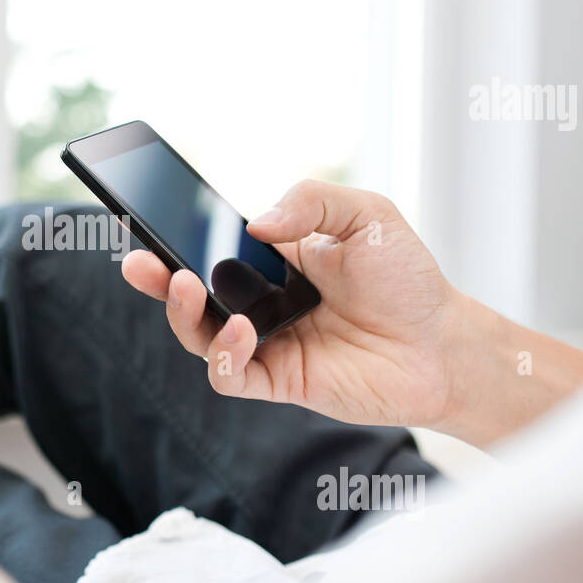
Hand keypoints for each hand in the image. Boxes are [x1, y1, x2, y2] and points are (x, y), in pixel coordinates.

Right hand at [122, 180, 465, 429]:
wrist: (443, 343)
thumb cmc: (406, 278)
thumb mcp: (367, 215)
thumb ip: (312, 201)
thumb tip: (255, 222)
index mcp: (270, 257)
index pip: (207, 243)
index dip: (172, 234)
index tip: (142, 216)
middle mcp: (258, 299)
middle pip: (189, 291)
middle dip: (156, 277)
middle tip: (138, 261)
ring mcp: (265, 341)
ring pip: (199, 334)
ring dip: (183, 313)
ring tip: (185, 287)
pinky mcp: (278, 380)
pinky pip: (230, 375)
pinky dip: (225, 354)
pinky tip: (242, 330)